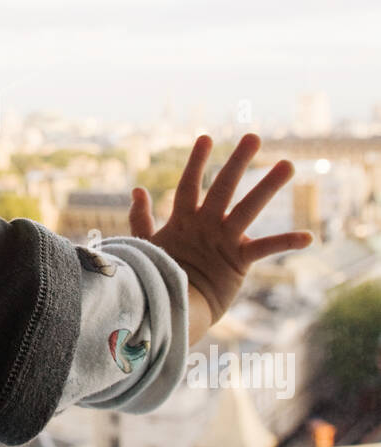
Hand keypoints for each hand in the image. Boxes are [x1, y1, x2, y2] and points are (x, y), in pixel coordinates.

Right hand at [128, 132, 312, 324]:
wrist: (170, 309)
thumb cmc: (157, 278)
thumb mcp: (146, 244)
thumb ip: (140, 217)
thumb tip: (137, 189)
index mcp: (183, 220)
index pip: (189, 183)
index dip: (197, 161)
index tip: (207, 138)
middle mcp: (205, 224)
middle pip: (223, 185)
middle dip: (239, 160)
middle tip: (254, 137)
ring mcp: (223, 240)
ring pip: (248, 206)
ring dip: (269, 185)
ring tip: (288, 165)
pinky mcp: (238, 260)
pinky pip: (266, 248)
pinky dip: (287, 242)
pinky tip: (309, 236)